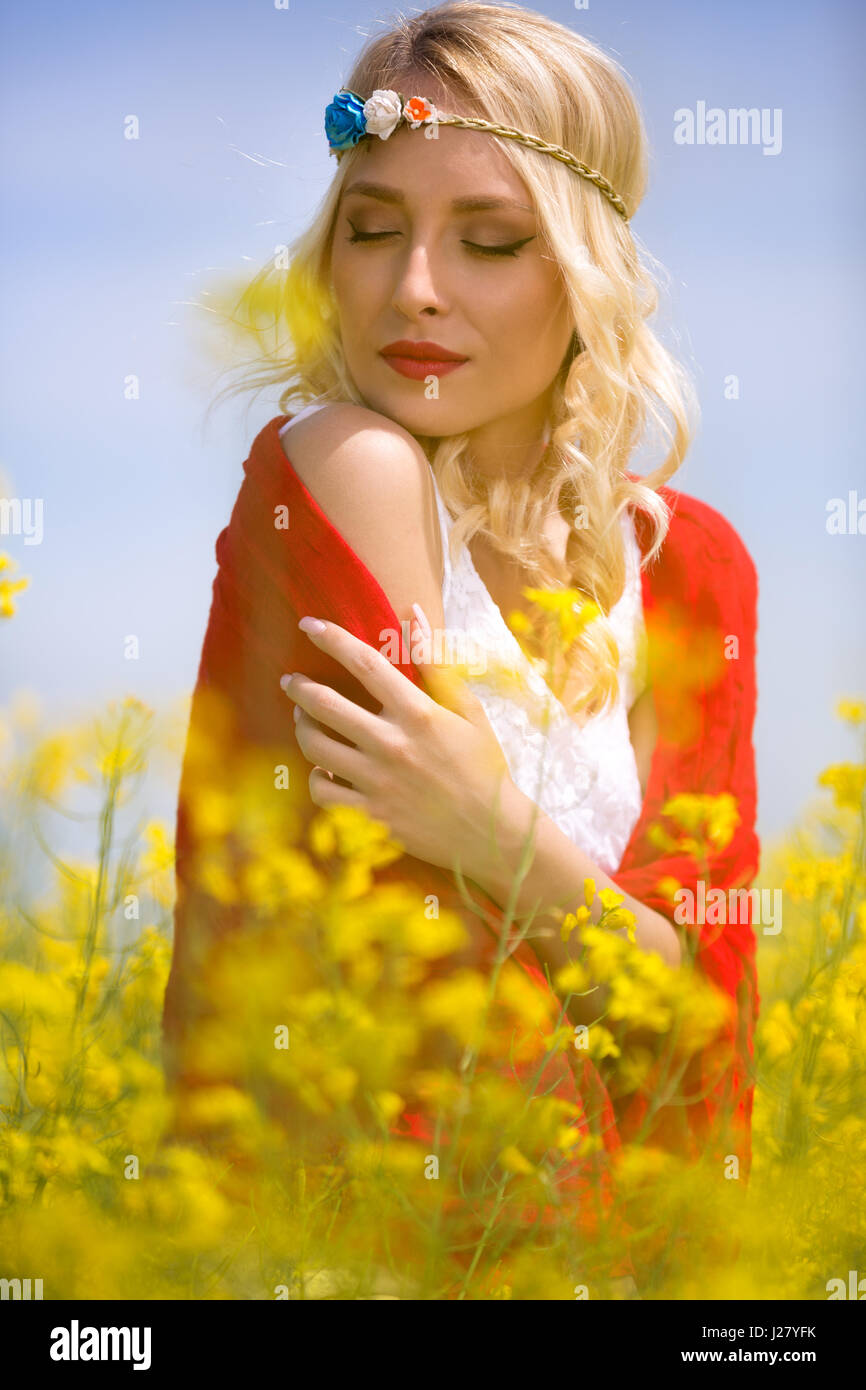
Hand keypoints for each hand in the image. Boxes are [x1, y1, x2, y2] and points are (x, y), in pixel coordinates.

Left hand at [282, 608, 517, 878]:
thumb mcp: (469, 710)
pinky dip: (317, 778)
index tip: (309, 625)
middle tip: (291, 682)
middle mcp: (392, 744)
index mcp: (418, 713)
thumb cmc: (484, 767)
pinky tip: (325, 770)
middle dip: (299, 687)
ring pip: (315, 747)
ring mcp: (377, 781)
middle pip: (324, 704)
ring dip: (302, 728)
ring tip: (305, 720)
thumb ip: (436, 663)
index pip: (364, 663)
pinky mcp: (370, 814)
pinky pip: (322, 792)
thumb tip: (414, 614)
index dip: (331, 638)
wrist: (491, 833)